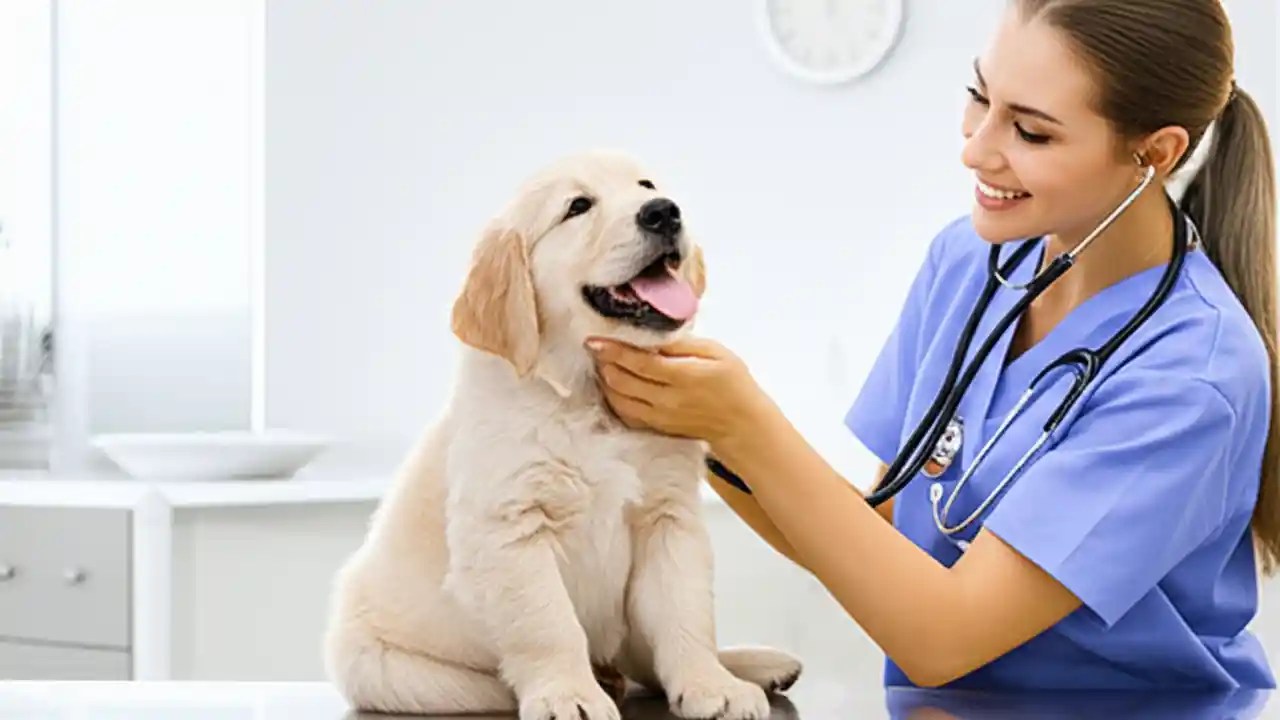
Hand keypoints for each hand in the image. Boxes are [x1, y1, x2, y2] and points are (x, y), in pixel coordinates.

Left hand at [585, 335, 771, 444]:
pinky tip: (612, 385)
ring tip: (602, 363)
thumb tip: (650, 337)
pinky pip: (626, 414)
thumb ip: (682, 344)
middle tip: (596, 347)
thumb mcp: (715, 352)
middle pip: (623, 381)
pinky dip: (614, 399)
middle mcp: (668, 399)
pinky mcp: (657, 427)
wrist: (742, 424)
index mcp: (684, 376)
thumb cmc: (732, 382)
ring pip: (619, 399)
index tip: (593, 339)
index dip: (613, 350)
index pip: (639, 363)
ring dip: (606, 380)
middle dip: (604, 362)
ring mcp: (660, 417)